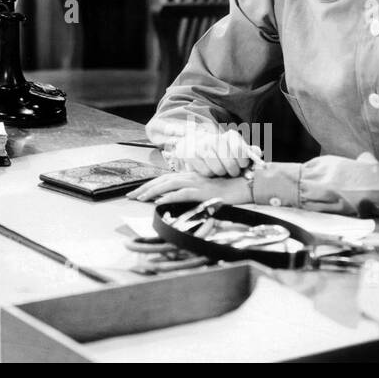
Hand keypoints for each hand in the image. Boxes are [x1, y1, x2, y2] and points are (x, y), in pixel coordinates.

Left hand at [129, 170, 251, 207]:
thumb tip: (180, 200)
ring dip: (151, 192)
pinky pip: (182, 193)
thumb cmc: (231, 187)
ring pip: (168, 185)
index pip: (166, 179)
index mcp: (191, 176)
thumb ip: (196, 192)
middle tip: (130, 196)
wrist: (247, 183)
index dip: (150, 185)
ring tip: (139, 198)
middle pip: (162, 181)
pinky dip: (169, 197)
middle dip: (144, 188)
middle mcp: (191, 176)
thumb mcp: (209, 190)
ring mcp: (196, 182)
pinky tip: (159, 202)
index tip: (138, 192)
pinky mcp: (203, 191)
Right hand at [167, 126, 257, 177]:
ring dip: (221, 173)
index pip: (239, 151)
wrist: (198, 144)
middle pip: (230, 163)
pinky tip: (209, 168)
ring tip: (220, 170)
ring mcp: (202, 146)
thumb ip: (250, 152)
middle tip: (231, 171)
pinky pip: (206, 172)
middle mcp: (215, 138)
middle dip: (233, 171)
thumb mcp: (239, 149)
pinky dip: (209, 174)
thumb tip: (257, 153)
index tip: (242, 165)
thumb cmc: (224, 151)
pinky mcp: (191, 154)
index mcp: (231, 136)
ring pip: (218, 170)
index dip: (242, 162)